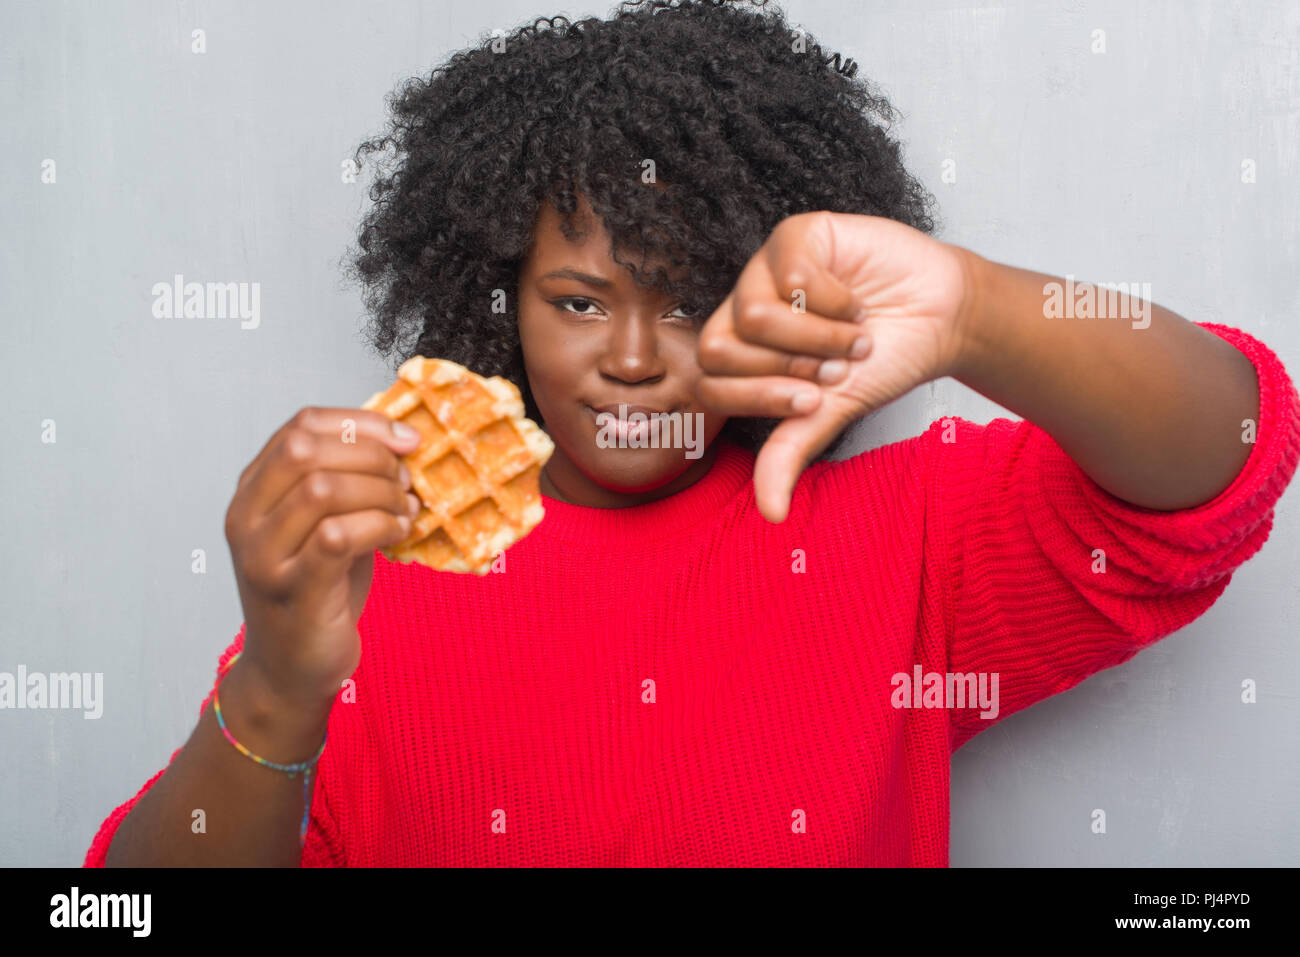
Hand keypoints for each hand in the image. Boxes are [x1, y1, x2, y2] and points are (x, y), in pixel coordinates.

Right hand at [224, 407, 421, 710]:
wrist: (290, 669)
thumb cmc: (317, 590)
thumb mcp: (325, 524)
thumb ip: (346, 481)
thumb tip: (403, 441)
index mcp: (253, 491)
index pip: (301, 425)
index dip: (361, 423)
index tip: (406, 438)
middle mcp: (246, 518)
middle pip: (308, 450)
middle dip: (372, 457)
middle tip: (405, 481)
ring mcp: (263, 556)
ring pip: (322, 490)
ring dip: (380, 493)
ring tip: (404, 511)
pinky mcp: (292, 589)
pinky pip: (338, 536)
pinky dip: (380, 526)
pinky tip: (397, 534)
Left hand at [694, 211, 978, 521]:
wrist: (941, 318)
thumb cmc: (882, 361)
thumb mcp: (834, 412)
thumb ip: (792, 451)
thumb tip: (770, 514)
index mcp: (743, 353)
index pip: (710, 383)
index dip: (759, 398)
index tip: (813, 400)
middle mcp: (745, 309)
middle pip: (720, 348)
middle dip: (787, 369)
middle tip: (834, 368)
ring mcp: (766, 269)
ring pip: (752, 313)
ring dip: (817, 338)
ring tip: (853, 337)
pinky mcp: (797, 235)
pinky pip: (791, 274)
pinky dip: (834, 301)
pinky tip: (856, 303)